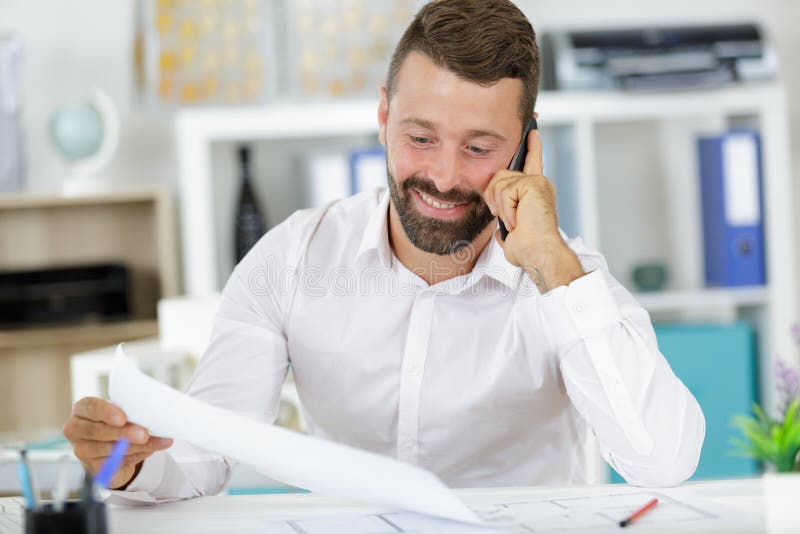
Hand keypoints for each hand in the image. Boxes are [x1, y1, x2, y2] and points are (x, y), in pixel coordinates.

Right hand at [63, 397, 172, 489]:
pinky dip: (135, 456)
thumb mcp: (122, 413)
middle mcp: (76, 429)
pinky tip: (148, 450)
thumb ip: (131, 413)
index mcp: (82, 409)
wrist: (112, 448)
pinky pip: (115, 463)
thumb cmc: (116, 424)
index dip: (106, 412)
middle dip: (124, 433)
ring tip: (153, 442)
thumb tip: (154, 418)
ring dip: (135, 446)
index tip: (123, 418)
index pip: (90, 407)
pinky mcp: (92, 467)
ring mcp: (82, 450)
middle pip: (98, 431)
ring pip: (108, 448)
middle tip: (144, 434)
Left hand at [483, 125, 583, 292]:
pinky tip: (518, 220)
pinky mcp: (534, 184)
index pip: (532, 163)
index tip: (533, 131)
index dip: (533, 147)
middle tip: (507, 220)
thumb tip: (498, 220)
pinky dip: (506, 209)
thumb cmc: (528, 248)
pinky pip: (505, 191)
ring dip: (501, 207)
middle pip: (500, 176)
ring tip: (515, 222)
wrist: (539, 255)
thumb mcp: (511, 228)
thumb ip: (505, 214)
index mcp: (536, 192)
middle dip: (494, 198)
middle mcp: (539, 183)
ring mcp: (537, 182)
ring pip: (499, 183)